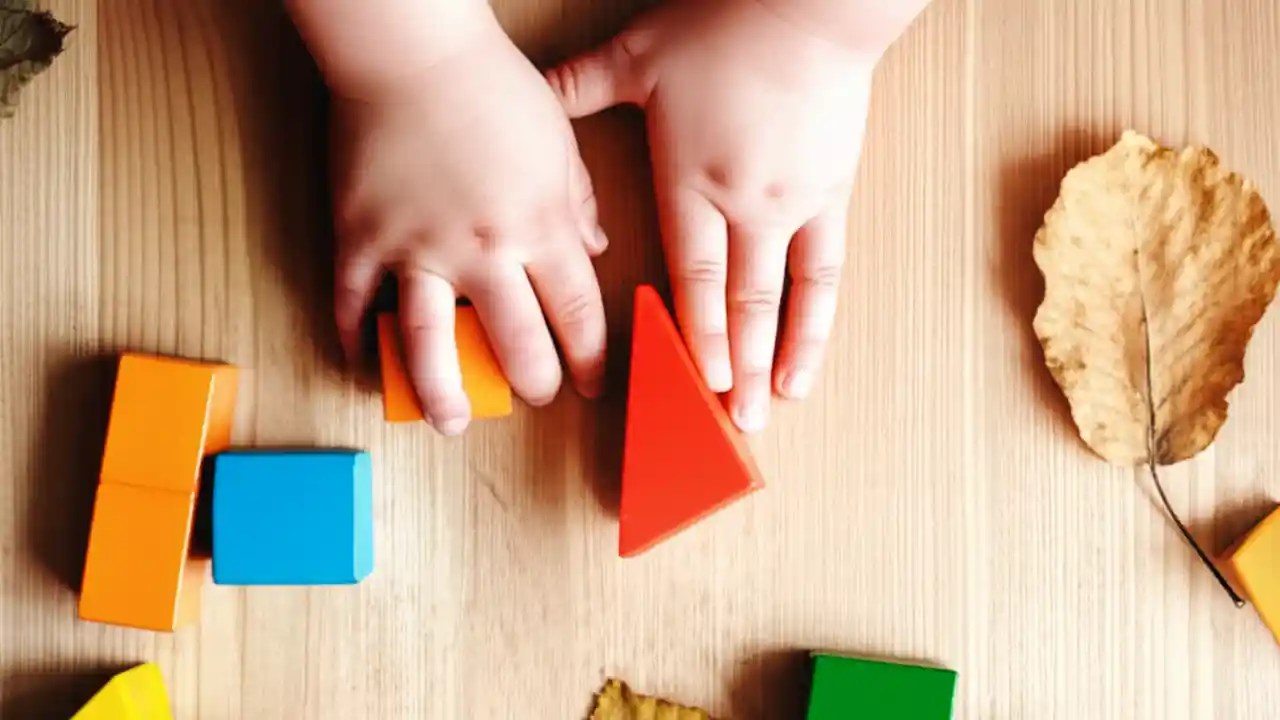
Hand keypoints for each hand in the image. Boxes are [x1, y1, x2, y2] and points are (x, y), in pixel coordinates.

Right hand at [331, 17, 607, 434]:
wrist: (413, 49)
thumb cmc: (493, 86)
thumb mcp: (559, 142)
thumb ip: (578, 202)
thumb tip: (595, 247)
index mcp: (540, 228)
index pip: (576, 316)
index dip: (590, 358)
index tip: (592, 381)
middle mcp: (483, 251)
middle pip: (515, 344)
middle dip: (532, 383)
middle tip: (532, 396)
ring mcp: (416, 249)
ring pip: (429, 345)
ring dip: (442, 393)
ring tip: (449, 424)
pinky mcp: (359, 237)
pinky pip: (353, 302)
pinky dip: (352, 338)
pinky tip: (359, 363)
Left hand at [549, 0, 889, 431]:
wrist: (808, 5)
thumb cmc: (723, 27)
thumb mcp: (638, 54)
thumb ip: (581, 85)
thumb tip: (534, 92)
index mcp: (689, 182)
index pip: (688, 277)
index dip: (688, 336)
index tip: (684, 381)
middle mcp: (742, 207)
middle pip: (737, 304)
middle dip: (731, 369)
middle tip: (727, 422)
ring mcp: (792, 207)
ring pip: (783, 300)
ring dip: (775, 359)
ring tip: (771, 406)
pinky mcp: (833, 195)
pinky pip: (827, 270)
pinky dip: (819, 320)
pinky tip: (810, 355)